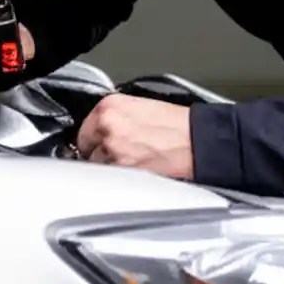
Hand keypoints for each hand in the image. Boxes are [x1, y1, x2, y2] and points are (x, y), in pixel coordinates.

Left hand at [75, 94, 193, 178]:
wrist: (198, 141)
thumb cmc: (178, 125)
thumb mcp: (140, 107)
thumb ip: (116, 115)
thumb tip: (102, 128)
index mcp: (111, 105)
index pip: (85, 126)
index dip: (92, 138)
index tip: (97, 143)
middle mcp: (108, 125)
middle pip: (86, 146)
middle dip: (96, 152)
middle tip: (114, 155)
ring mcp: (113, 149)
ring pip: (96, 164)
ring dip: (107, 167)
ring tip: (130, 163)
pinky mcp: (123, 170)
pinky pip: (109, 177)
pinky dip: (118, 178)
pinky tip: (134, 172)